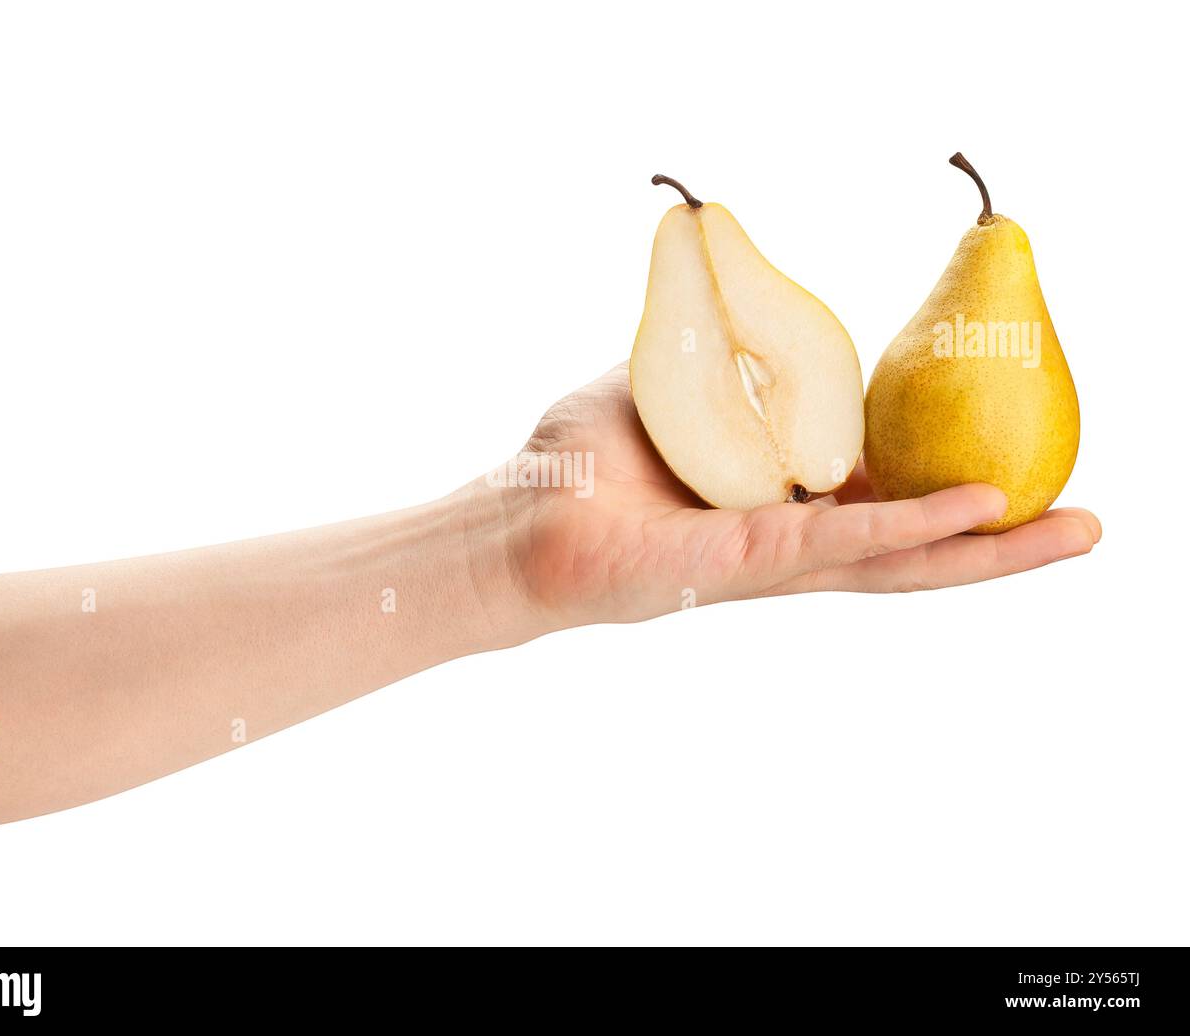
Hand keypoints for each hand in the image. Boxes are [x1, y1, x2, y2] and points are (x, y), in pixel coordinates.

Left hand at [482, 363, 1099, 629]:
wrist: (518, 514)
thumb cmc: (583, 458)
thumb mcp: (675, 386)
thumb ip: (734, 364)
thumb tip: (782, 334)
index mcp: (778, 504)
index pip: (883, 498)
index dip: (948, 488)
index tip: (1013, 464)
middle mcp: (788, 540)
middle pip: (911, 544)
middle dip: (1000, 536)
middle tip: (1085, 521)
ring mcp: (772, 560)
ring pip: (898, 560)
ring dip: (988, 547)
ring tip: (1072, 532)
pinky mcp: (742, 564)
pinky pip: (839, 541)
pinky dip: (909, 525)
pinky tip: (976, 511)